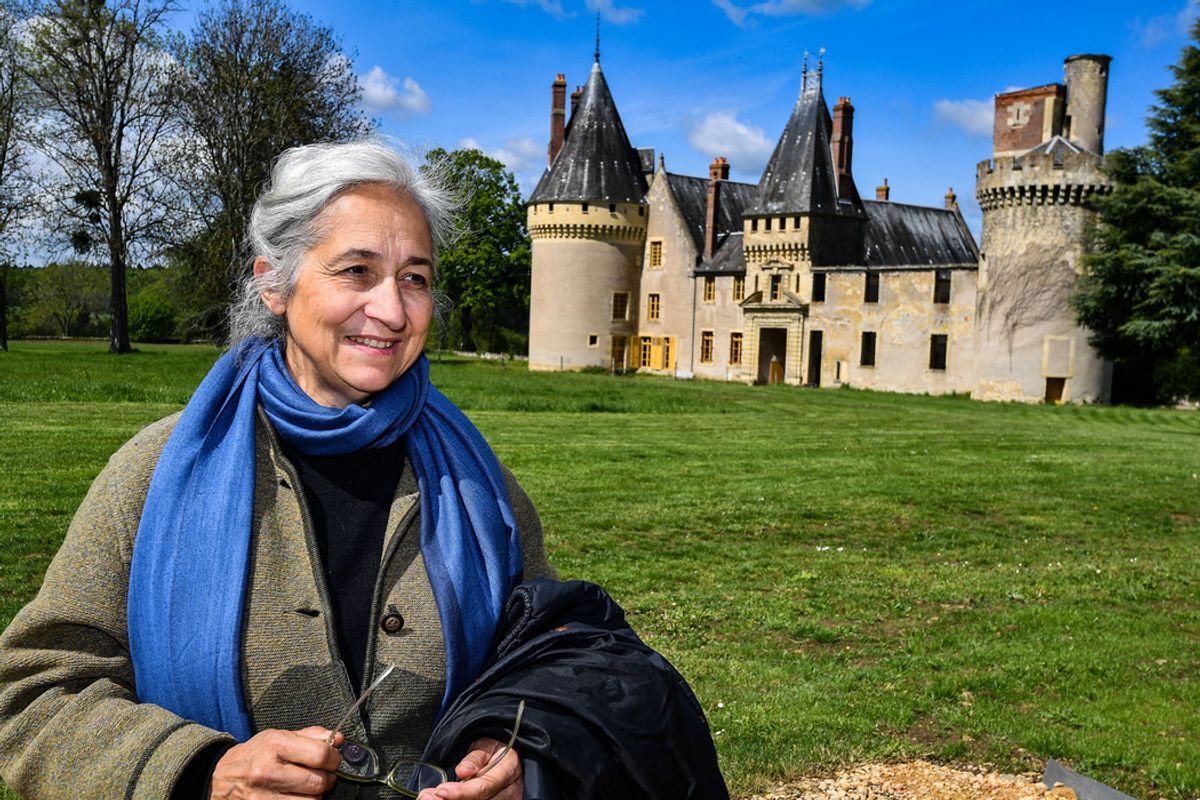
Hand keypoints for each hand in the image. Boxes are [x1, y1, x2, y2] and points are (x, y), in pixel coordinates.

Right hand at [209, 726, 343, 798]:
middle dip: (327, 779)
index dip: (334, 759)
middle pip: (319, 782)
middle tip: (322, 776)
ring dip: (315, 795)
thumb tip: (339, 738)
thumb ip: (311, 736)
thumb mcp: (278, 736)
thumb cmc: (254, 755)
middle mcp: (269, 771)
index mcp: (276, 745)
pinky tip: (296, 797)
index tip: (332, 760)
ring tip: (307, 787)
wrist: (218, 778)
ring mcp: (264, 796)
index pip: (321, 755)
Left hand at [417, 737, 522, 799]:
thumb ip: (474, 758)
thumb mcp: (485, 744)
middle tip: (426, 797)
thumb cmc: (496, 748)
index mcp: (509, 769)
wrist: (509, 755)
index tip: (441, 790)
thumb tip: (463, 771)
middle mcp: (511, 791)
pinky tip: (440, 799)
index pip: (484, 786)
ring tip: (428, 798)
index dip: (462, 792)